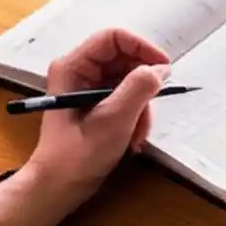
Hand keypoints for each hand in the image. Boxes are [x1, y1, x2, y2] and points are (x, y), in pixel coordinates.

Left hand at [25, 29, 170, 202]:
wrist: (59, 187)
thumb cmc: (78, 155)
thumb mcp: (113, 121)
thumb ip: (138, 90)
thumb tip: (161, 69)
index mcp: (74, 67)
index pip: (114, 38)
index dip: (143, 48)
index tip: (165, 69)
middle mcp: (81, 71)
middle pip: (126, 60)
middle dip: (144, 86)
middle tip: (153, 110)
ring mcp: (89, 88)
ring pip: (131, 82)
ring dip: (142, 108)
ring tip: (138, 135)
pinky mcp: (98, 105)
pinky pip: (128, 99)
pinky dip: (137, 117)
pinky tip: (133, 139)